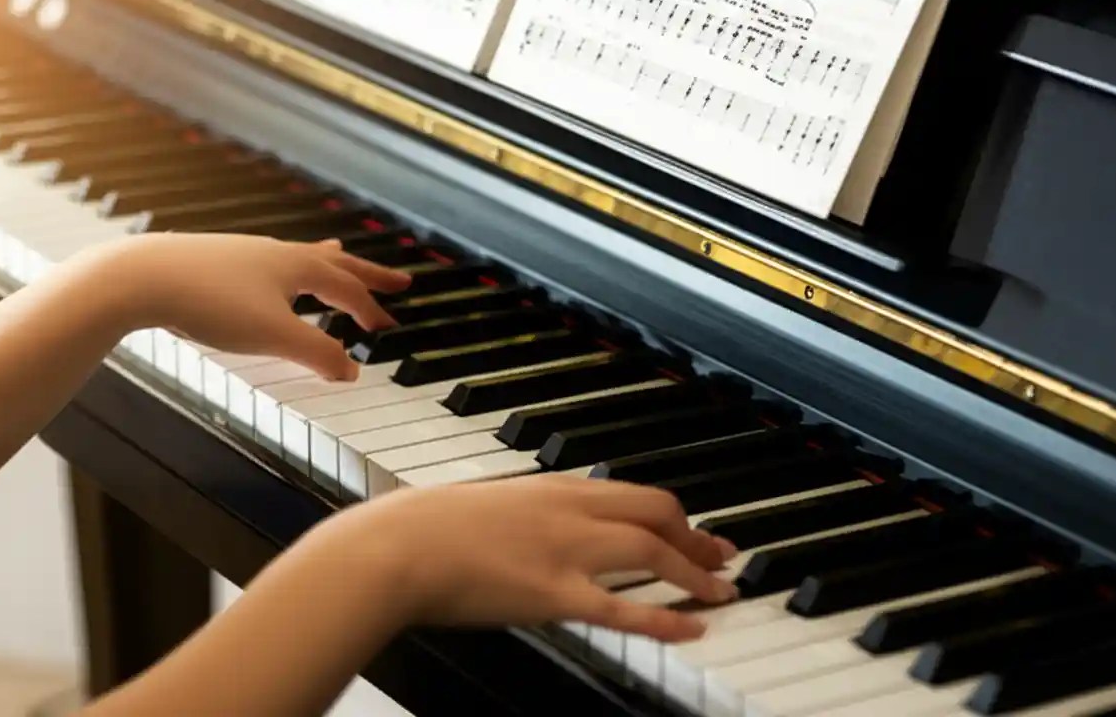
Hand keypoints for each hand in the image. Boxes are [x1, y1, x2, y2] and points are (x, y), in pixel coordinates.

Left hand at [87, 232, 411, 379]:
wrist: (142, 276)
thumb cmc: (209, 302)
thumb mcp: (274, 335)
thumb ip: (318, 354)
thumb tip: (352, 371)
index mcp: (299, 267)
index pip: (348, 290)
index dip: (370, 312)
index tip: (386, 328)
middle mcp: (278, 253)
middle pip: (336, 264)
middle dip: (368, 277)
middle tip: (398, 282)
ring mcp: (247, 254)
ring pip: (301, 258)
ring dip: (329, 264)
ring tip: (338, 256)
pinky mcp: (219, 262)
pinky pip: (271, 264)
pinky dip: (290, 270)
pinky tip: (271, 276)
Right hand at [311, 473, 739, 642]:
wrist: (393, 548)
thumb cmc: (419, 529)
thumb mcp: (479, 506)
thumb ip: (514, 515)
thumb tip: (524, 529)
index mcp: (548, 488)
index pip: (628, 493)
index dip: (668, 512)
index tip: (689, 525)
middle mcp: (566, 510)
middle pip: (654, 511)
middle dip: (695, 535)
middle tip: (723, 555)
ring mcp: (563, 550)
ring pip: (650, 551)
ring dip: (694, 571)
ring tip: (722, 591)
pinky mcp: (552, 594)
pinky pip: (623, 607)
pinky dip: (665, 618)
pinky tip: (693, 627)